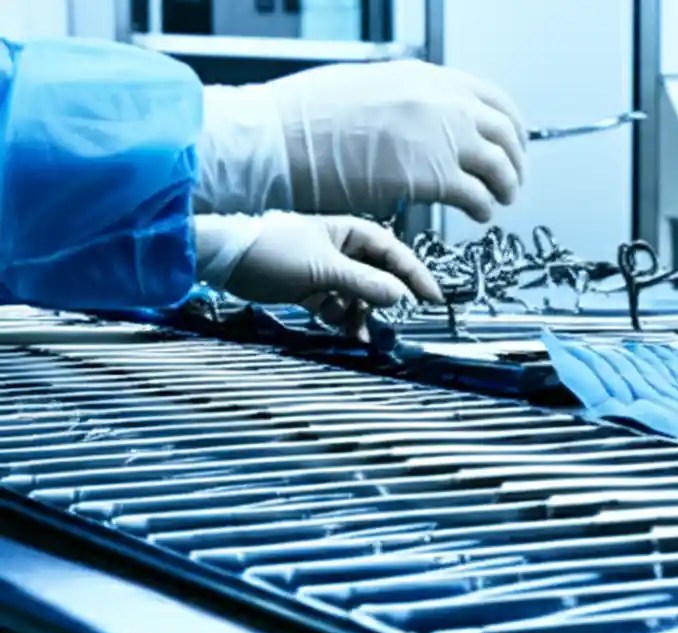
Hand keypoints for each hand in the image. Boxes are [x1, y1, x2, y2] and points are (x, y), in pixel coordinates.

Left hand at [194, 212, 442, 336]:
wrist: (223, 260)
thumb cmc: (272, 252)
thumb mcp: (322, 268)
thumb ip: (364, 283)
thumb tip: (400, 296)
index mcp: (349, 232)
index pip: (393, 252)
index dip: (415, 275)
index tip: (434, 299)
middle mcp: (342, 249)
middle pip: (378, 276)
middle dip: (387, 300)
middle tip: (398, 322)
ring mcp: (326, 270)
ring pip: (359, 295)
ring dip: (363, 313)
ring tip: (363, 333)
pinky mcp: (310, 288)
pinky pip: (338, 305)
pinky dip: (342, 318)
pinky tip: (343, 329)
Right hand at [196, 60, 526, 221]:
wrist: (281, 139)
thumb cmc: (304, 119)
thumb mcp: (365, 87)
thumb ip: (403, 100)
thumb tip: (419, 115)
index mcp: (424, 76)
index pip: (491, 97)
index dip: (509, 125)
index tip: (511, 142)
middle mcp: (441, 102)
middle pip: (504, 132)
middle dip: (514, 160)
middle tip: (511, 179)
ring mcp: (442, 138)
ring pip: (500, 166)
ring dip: (505, 188)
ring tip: (499, 202)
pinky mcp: (434, 177)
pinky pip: (478, 196)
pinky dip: (484, 208)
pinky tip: (478, 215)